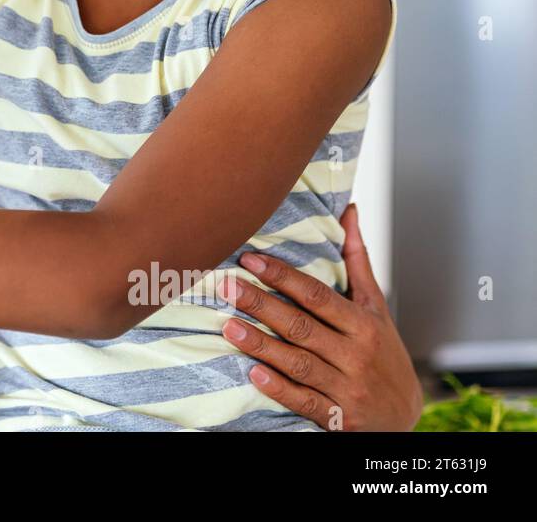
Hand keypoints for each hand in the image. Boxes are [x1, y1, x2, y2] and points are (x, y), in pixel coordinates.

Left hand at [218, 203, 422, 430]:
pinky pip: (305, 401)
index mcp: (363, 324)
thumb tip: (349, 210)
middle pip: (302, 326)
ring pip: (298, 363)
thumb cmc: (382, 353)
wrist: (404, 417)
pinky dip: (279, 389)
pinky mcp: (339, 419)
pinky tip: (253, 373)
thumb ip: (357, 261)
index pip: (317, 295)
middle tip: (226, 287)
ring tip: (228, 328)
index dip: (283, 276)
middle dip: (262, 305)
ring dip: (262, 345)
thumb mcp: (375, 308)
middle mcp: (356, 354)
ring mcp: (348, 388)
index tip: (249, 259)